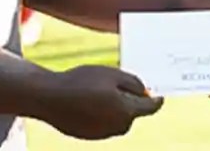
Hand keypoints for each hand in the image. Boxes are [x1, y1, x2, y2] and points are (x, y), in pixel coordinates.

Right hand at [37, 65, 163, 139]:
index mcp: (126, 112)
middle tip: (119, 85)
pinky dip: (100, 113)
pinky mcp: (88, 135)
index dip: (156, 100)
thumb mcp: (112, 74)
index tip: (159, 97)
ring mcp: (102, 134)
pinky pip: (102, 123)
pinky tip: (86, 100)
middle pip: (132, 113)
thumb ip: (134, 83)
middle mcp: (117, 127)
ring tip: (97, 90)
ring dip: (114, 107)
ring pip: (116, 118)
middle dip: (130, 101)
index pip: (149, 108)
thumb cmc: (82, 82)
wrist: (49, 97)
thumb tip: (145, 92)